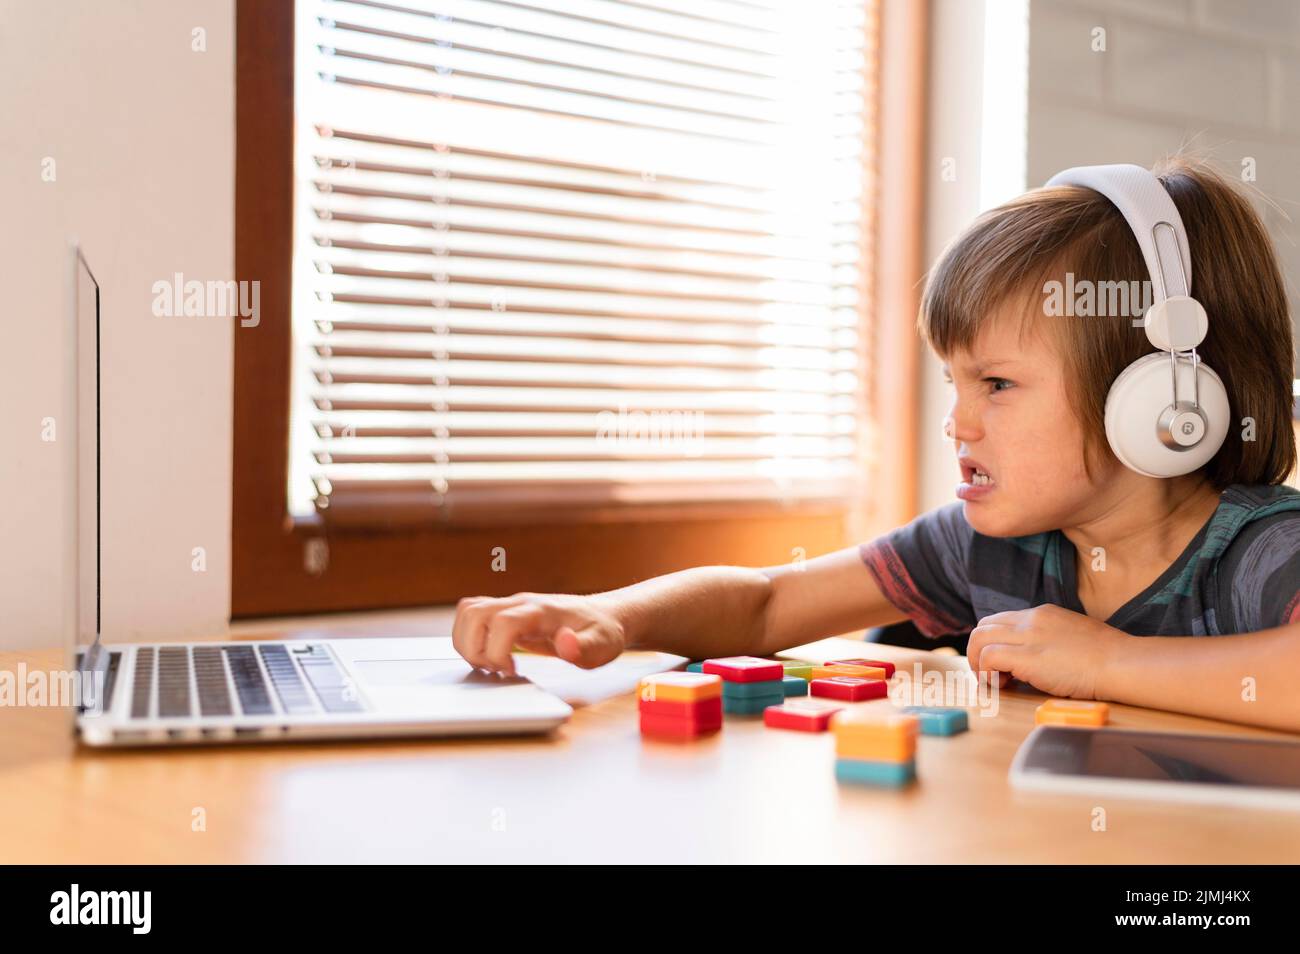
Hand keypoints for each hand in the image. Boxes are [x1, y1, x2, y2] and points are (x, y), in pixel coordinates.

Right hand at [451, 592, 626, 676]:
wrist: (605, 616)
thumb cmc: (602, 632)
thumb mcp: (602, 646)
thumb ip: (584, 646)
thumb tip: (565, 643)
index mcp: (542, 610)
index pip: (503, 621)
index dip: (498, 650)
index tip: (511, 671)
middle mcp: (521, 603)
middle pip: (475, 612)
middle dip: (474, 648)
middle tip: (495, 671)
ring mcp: (511, 606)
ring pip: (468, 612)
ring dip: (467, 643)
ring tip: (489, 666)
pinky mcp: (506, 614)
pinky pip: (473, 616)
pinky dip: (469, 638)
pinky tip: (489, 658)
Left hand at [965, 603, 1127, 699]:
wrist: (1119, 663)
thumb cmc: (1106, 657)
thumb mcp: (1072, 636)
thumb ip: (1050, 640)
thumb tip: (1037, 658)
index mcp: (1041, 614)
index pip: (1001, 620)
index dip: (994, 642)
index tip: (1003, 665)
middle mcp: (1029, 620)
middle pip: (983, 626)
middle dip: (979, 651)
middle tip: (992, 675)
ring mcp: (1026, 636)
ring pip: (978, 639)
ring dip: (978, 662)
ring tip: (995, 682)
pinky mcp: (1025, 656)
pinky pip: (988, 657)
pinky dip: (986, 673)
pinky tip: (1003, 686)